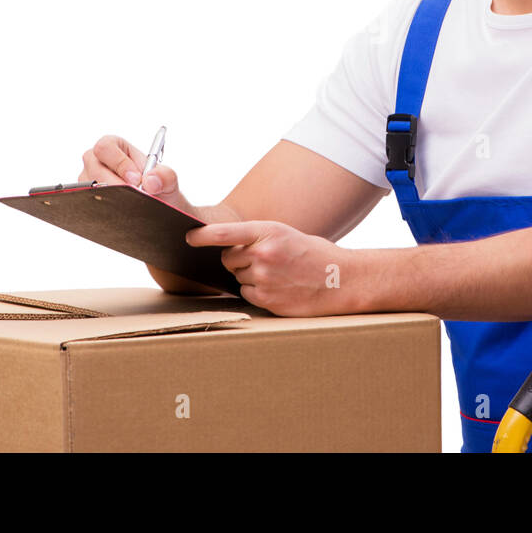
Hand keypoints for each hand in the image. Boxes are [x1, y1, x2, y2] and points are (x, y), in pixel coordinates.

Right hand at [80, 133, 196, 217]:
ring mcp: (88, 180)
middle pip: (94, 167)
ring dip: (110, 198)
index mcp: (115, 146)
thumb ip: (165, 175)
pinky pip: (88, 204)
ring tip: (130, 205)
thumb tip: (150, 181)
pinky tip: (120, 214)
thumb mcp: (168, 179)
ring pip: (90, 188)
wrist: (156, 208)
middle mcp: (96, 161)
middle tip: (133, 196)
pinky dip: (104, 210)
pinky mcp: (86, 198)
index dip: (119, 163)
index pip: (106, 147)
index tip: (136, 179)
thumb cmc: (158, 187)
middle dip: (114, 184)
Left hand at [185, 220, 359, 315]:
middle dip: (237, 259)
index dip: (203, 235)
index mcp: (268, 231)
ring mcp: (265, 279)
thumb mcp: (286, 234)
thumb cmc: (314, 255)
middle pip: (228, 258)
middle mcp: (263, 254)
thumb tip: (227, 248)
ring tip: (278, 274)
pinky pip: (247, 294)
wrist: (342, 279)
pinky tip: (279, 288)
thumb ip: (257, 239)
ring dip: (249, 276)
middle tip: (263, 259)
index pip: (225, 232)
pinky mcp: (267, 300)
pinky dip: (257, 292)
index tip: (189, 237)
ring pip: (238, 277)